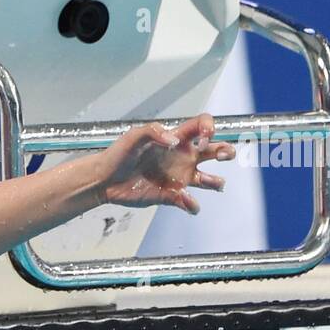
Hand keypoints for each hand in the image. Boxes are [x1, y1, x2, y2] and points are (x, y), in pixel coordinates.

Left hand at [97, 113, 234, 214]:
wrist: (104, 180)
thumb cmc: (118, 154)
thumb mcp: (133, 136)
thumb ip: (154, 132)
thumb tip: (174, 141)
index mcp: (176, 139)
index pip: (201, 126)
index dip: (209, 127)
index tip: (205, 137)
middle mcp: (182, 157)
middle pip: (214, 151)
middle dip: (225, 151)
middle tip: (223, 155)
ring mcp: (178, 178)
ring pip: (208, 180)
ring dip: (216, 182)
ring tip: (214, 182)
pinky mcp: (171, 196)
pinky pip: (189, 202)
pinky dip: (191, 203)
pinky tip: (185, 200)